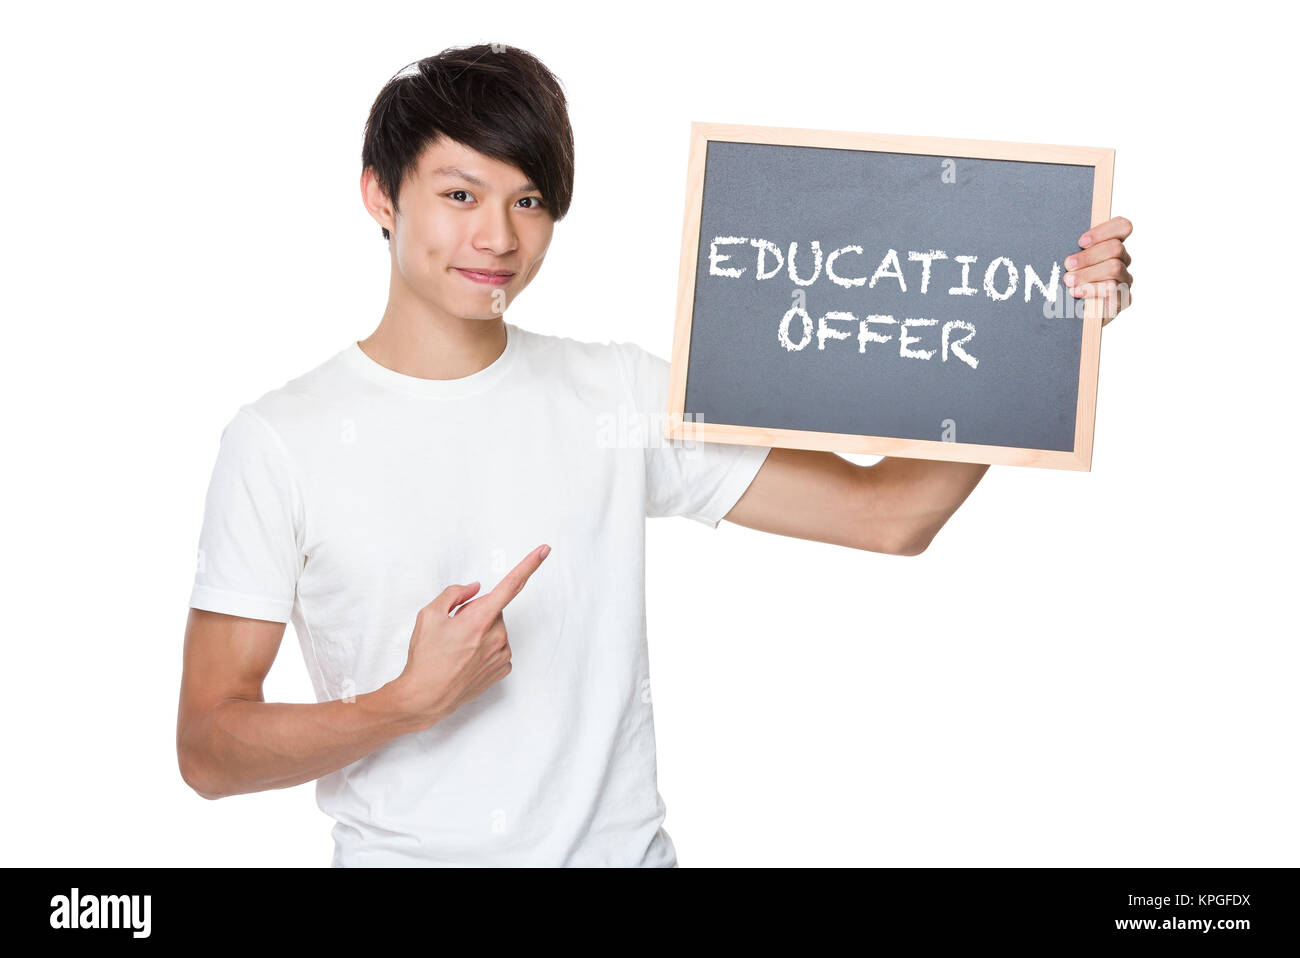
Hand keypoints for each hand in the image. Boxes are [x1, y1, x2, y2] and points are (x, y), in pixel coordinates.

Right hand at [394, 543, 550, 728]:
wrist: (426, 697)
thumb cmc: (425, 657)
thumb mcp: (429, 614)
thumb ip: (455, 593)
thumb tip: (476, 588)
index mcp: (480, 618)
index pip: (511, 584)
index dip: (529, 565)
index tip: (545, 550)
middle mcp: (497, 636)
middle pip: (494, 610)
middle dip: (478, 613)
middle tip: (454, 629)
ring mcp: (502, 654)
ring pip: (496, 629)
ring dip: (481, 632)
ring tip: (457, 648)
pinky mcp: (503, 669)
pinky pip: (498, 647)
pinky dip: (485, 648)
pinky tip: (466, 659)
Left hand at [1064, 215, 1133, 326]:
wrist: (1070, 316)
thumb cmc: (1068, 284)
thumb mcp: (1068, 264)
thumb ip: (1072, 250)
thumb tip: (1056, 234)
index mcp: (1112, 245)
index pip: (1123, 226)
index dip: (1104, 231)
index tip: (1080, 242)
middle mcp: (1122, 261)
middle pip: (1115, 248)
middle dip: (1088, 256)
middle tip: (1067, 265)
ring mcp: (1124, 280)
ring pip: (1114, 267)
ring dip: (1088, 273)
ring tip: (1068, 281)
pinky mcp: (1122, 299)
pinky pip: (1112, 289)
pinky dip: (1092, 290)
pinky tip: (1076, 293)